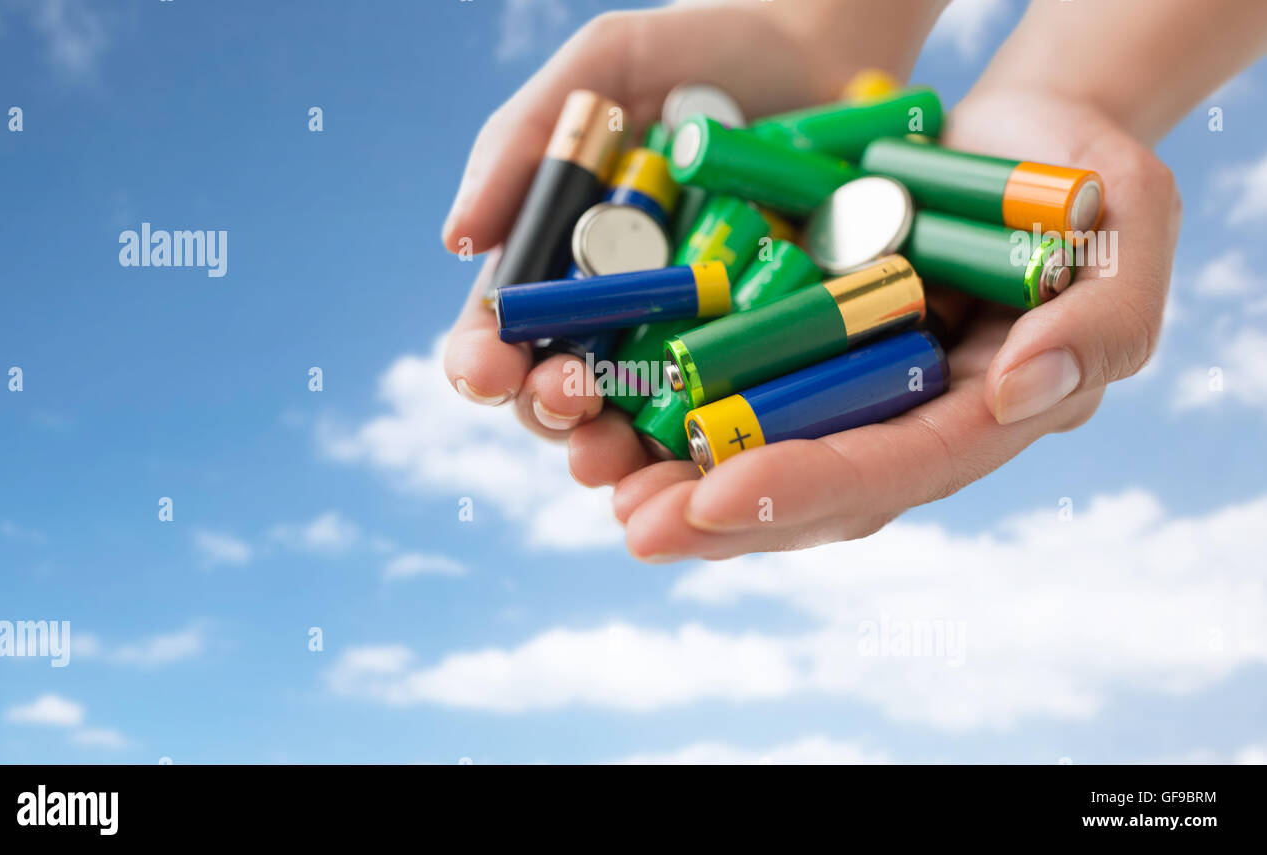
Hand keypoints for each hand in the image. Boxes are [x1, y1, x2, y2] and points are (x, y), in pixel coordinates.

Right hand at [442, 1, 934, 464]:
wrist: (830, 45)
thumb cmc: (703, 48)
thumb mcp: (605, 65)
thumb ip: (523, 140)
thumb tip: (454, 241)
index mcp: (560, 261)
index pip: (500, 331)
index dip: (480, 359)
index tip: (487, 365)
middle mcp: (615, 317)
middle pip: (557, 392)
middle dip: (549, 410)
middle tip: (571, 398)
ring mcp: (689, 343)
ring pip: (635, 424)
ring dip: (615, 452)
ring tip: (615, 453)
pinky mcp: (762, 356)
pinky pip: (731, 414)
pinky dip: (710, 444)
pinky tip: (703, 461)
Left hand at [613, 91, 1180, 560]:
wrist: (1023, 143)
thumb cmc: (1087, 189)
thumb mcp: (1129, 235)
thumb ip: (1097, 321)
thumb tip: (1016, 390)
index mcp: (973, 418)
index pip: (888, 471)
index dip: (803, 489)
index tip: (713, 498)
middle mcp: (900, 423)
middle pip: (806, 489)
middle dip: (719, 515)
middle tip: (633, 528)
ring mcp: (846, 389)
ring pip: (754, 450)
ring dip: (673, 476)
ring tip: (598, 481)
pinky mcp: (802, 345)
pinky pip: (729, 385)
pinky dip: (665, 399)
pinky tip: (603, 409)